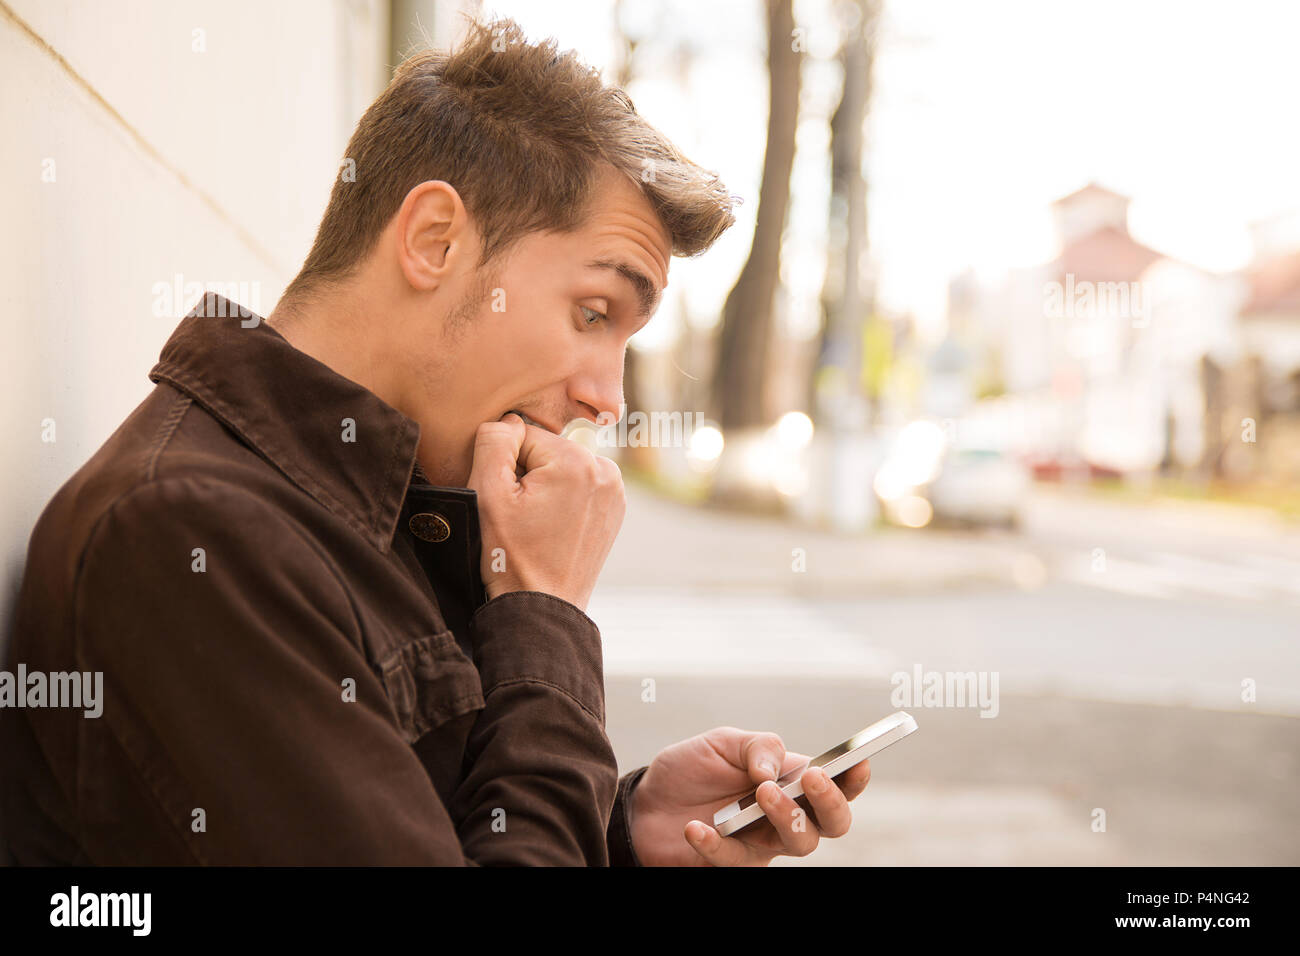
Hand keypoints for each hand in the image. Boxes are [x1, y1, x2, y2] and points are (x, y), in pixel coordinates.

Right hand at [467, 413, 624, 611]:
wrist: (541, 608)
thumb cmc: (511, 557)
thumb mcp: (488, 495)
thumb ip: (493, 442)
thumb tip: (507, 420)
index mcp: (578, 461)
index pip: (523, 436)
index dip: (504, 466)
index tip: (506, 502)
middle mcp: (606, 470)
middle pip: (545, 451)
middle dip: (526, 475)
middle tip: (520, 517)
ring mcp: (615, 491)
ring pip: (561, 468)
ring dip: (543, 487)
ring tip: (536, 525)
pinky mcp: (615, 509)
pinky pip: (577, 487)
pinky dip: (561, 499)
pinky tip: (552, 528)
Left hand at [627, 726, 870, 865]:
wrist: (646, 803)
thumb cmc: (692, 770)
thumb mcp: (722, 743)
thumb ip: (757, 747)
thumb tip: (775, 770)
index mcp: (790, 781)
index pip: (835, 783)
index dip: (853, 777)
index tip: (859, 761)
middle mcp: (785, 816)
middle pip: (832, 823)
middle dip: (831, 802)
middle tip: (810, 778)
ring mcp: (762, 842)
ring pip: (799, 843)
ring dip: (786, 816)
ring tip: (759, 792)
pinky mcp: (733, 863)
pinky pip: (736, 860)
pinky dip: (716, 843)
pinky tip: (697, 828)